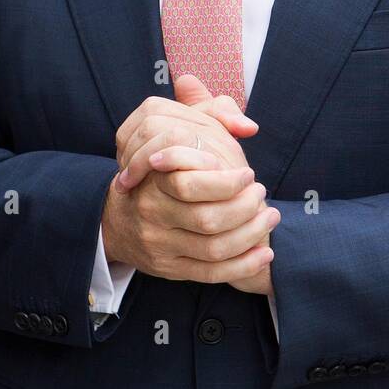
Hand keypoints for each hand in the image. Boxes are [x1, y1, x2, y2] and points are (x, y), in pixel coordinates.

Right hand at [104, 80, 277, 291]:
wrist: (118, 220)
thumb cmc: (163, 172)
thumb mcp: (179, 134)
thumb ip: (214, 116)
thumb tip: (248, 126)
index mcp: (152, 177)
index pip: (187, 183)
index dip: (225, 182)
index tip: (248, 173)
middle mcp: (151, 211)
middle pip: (207, 219)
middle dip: (245, 208)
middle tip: (262, 193)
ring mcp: (158, 243)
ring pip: (213, 247)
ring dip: (251, 234)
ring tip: (271, 217)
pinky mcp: (168, 268)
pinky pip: (210, 273)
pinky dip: (243, 266)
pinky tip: (265, 254)